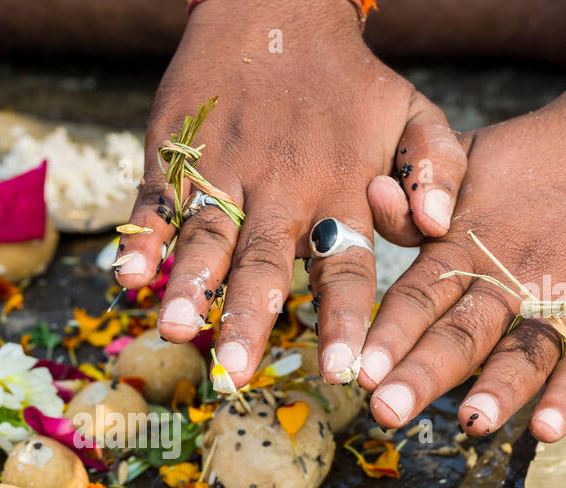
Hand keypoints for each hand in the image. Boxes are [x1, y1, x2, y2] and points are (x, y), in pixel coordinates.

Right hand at [115, 0, 464, 387]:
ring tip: (177, 329)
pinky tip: (128, 274)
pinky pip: (157, 198)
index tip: (343, 372)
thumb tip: (434, 226)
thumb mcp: (413, 112)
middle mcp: (282, 187)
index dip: (343, 319)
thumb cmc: (348, 83)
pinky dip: (142, 235)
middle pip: (265, 262)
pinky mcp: (178, 152)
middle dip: (251, 319)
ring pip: (207, 235)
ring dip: (191, 285)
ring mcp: (225, 171)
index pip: (346, 265)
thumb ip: (437, 169)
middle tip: (238, 372)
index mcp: (341, 188)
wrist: (275, 6)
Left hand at [361, 93, 565, 440]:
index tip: (355, 371)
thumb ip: (416, 194)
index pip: (419, 296)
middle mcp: (512, 273)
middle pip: (462, 332)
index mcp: (466, 242)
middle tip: (386, 412)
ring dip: (498, 390)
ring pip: (525, 350)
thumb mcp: (468, 157)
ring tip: (471, 423)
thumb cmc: (538, 155)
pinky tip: (548, 430)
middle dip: (422, 374)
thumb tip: (368, 197)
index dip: (388, 334)